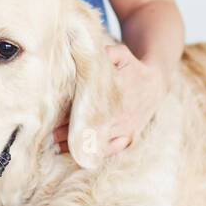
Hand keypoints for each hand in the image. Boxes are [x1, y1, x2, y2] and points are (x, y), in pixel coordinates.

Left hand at [52, 43, 168, 156]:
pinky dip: (97, 154)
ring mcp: (127, 127)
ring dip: (78, 145)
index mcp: (117, 94)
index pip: (88, 107)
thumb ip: (106, 53)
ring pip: (98, 140)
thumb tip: (87, 50)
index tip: (52, 118)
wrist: (156, 83)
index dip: (69, 114)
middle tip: (48, 135)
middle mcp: (121, 113)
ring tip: (57, 147)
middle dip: (68, 132)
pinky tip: (79, 156)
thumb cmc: (133, 68)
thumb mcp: (121, 54)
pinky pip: (112, 149)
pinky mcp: (130, 136)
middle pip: (90, 126)